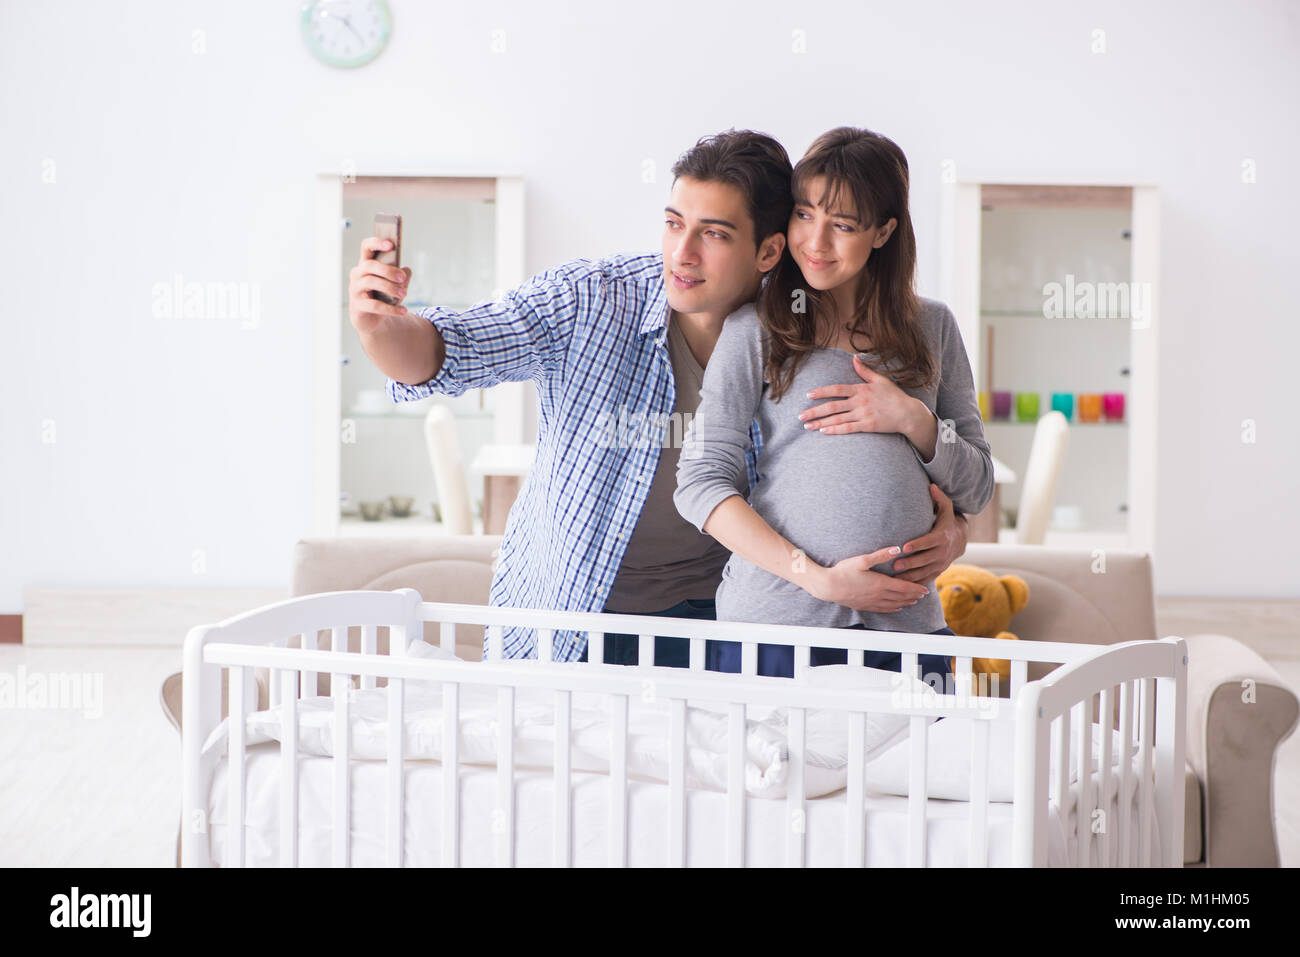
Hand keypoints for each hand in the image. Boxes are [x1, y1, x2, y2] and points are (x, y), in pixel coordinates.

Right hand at [349, 237, 412, 334]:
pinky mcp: (358, 306)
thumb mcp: (395, 284)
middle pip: (369, 265)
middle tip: (403, 277)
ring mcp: (355, 290)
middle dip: (387, 270)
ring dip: (390, 288)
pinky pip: (374, 305)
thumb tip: (406, 270)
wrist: (372, 319)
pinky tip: (403, 310)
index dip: (377, 243)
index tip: (391, 245)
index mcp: (366, 264)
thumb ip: (401, 275)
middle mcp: (357, 274)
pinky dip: (391, 308)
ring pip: (371, 283)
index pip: (366, 247)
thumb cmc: (383, 295)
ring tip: (404, 293)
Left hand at [797, 354, 918, 434]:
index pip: (836, 390)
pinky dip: (834, 430)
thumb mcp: (881, 380)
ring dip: (820, 423)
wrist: (908, 413)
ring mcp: (863, 415)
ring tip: (806, 426)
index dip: (821, 392)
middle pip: (832, 406)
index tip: (808, 395)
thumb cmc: (894, 396)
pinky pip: (848, 428)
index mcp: (861, 389)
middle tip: (800, 416)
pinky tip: (823, 431)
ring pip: (837, 419)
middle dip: (814, 411)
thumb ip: (865, 371)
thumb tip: (854, 358)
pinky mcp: (867, 426)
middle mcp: (860, 402)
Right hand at [808, 546, 929, 612]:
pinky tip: (896, 608)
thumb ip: (881, 555)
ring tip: (913, 601)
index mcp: (880, 583)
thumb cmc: (843, 571)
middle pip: (901, 597)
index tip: (926, 589)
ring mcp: (871, 602)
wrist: (828, 587)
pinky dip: (892, 609)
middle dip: (913, 596)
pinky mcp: (864, 606)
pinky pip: (883, 609)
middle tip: (923, 595)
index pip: (903, 587)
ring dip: (905, 603)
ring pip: (893, 605)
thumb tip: (897, 549)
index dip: (916, 588)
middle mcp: (878, 595)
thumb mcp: (862, 560)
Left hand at [892, 484, 967, 585]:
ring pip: (924, 572)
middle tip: (894, 565)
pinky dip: (915, 584)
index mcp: (941, 537)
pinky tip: (901, 586)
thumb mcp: (946, 509)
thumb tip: (932, 485)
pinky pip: (926, 579)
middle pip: (924, 559)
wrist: (960, 539)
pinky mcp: (937, 571)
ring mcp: (940, 564)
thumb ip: (940, 498)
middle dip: (910, 563)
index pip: (928, 542)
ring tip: (894, 579)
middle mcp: (942, 552)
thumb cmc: (947, 521)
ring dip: (910, 577)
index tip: (904, 547)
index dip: (917, 544)